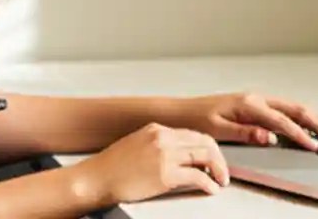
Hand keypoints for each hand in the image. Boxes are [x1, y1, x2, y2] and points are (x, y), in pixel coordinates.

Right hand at [74, 123, 228, 204]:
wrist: (96, 179)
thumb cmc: (112, 167)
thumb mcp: (137, 145)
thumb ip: (158, 145)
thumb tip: (179, 155)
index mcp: (156, 129)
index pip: (192, 133)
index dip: (207, 147)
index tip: (212, 158)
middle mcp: (162, 138)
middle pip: (203, 141)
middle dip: (218, 156)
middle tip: (222, 170)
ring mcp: (164, 155)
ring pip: (204, 155)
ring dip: (218, 168)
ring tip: (220, 179)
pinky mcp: (165, 174)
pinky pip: (197, 176)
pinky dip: (209, 183)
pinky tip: (211, 189)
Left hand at [173, 92, 317, 150]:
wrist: (182, 112)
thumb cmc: (197, 119)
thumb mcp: (219, 130)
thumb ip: (246, 133)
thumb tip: (270, 136)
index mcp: (249, 104)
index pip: (282, 120)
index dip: (300, 134)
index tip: (314, 145)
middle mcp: (255, 99)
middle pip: (294, 108)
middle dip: (315, 121)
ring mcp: (256, 101)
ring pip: (291, 107)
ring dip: (310, 118)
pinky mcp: (254, 106)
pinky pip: (282, 109)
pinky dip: (298, 116)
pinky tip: (305, 124)